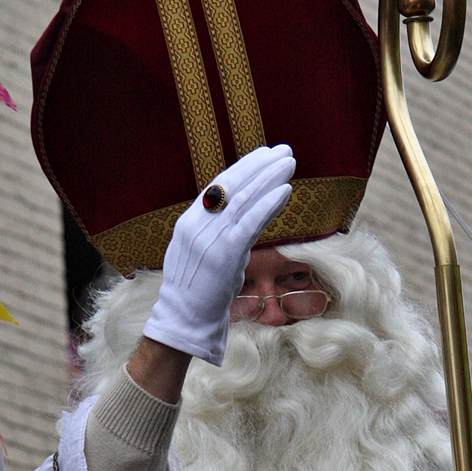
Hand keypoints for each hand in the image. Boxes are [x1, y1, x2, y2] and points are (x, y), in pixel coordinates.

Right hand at [144, 144, 294, 364]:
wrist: (182, 319)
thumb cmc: (196, 290)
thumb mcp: (201, 253)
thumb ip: (216, 232)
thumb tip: (242, 216)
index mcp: (189, 222)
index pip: (219, 185)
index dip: (243, 167)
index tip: (264, 154)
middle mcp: (197, 224)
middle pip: (232, 185)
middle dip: (260, 165)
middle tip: (283, 151)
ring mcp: (210, 239)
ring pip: (244, 199)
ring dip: (269, 178)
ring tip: (288, 163)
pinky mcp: (225, 254)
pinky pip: (250, 222)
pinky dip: (268, 204)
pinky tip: (285, 190)